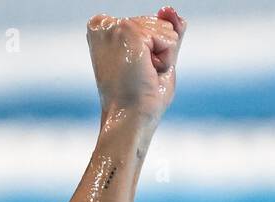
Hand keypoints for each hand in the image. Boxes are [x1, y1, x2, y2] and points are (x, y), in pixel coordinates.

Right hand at [86, 7, 186, 126]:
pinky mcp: (127, 30)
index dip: (154, 52)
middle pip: (158, 24)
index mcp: (103, 28)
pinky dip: (165, 58)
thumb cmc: (141, 97)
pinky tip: (146, 71)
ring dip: (163, 56)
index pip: (149, 26)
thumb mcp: (158, 59)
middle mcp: (103, 22)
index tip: (135, 71)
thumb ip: (166, 33)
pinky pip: (168, 37)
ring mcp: (113, 25)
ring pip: (164, 29)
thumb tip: (171, 9)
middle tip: (140, 75)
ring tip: (142, 74)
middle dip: (160, 53)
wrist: (131, 118)